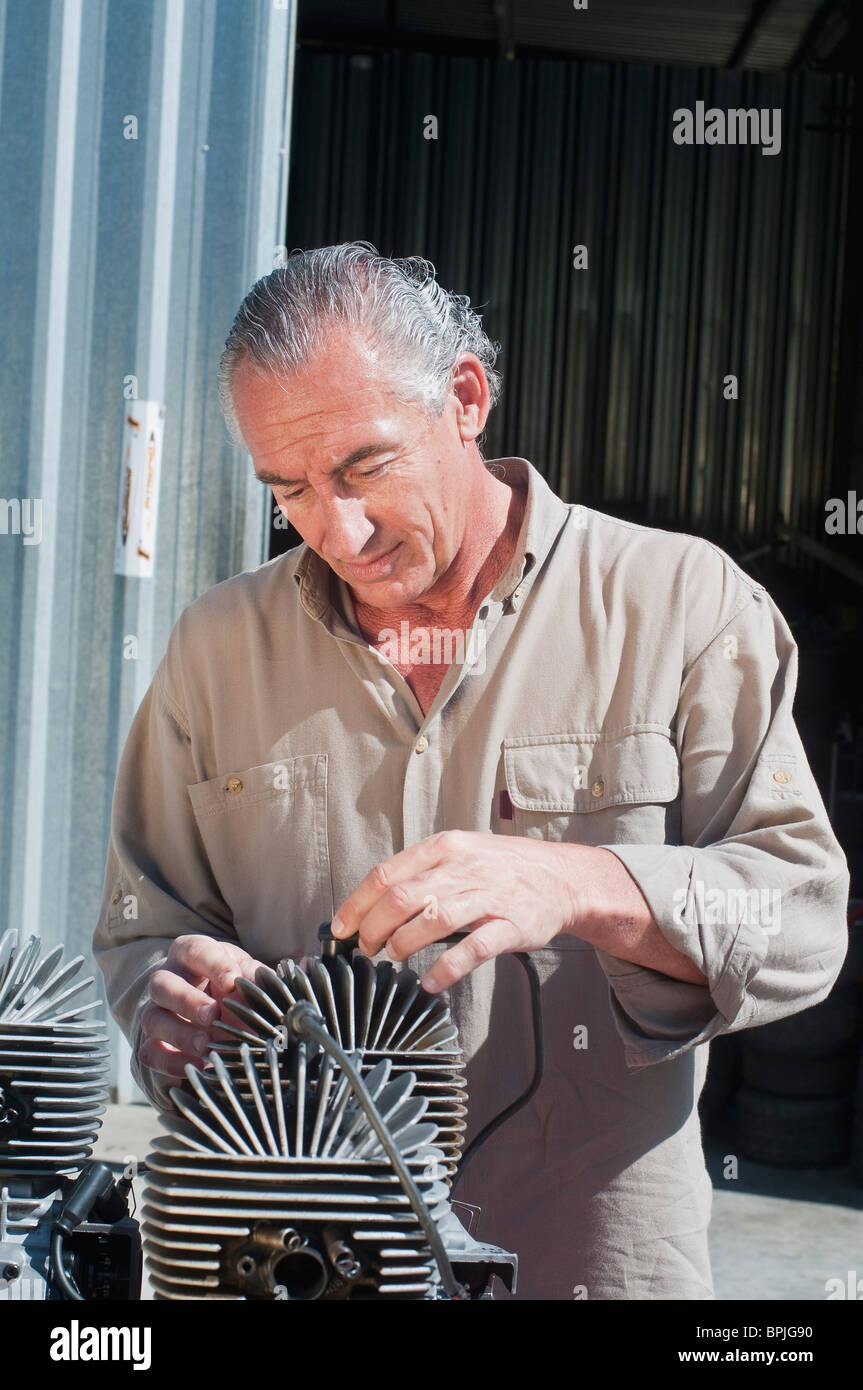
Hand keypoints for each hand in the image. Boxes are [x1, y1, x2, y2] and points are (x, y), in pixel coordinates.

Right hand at [138, 935, 262, 1078]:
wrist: (218, 1009)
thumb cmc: (233, 983)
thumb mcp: (245, 972)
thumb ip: (254, 978)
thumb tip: (262, 987)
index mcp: (191, 954)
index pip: (196, 952)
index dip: (213, 965)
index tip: (232, 982)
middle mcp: (167, 979)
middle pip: (161, 984)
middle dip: (186, 1000)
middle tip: (212, 1015)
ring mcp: (156, 1011)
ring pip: (151, 1019)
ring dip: (178, 1033)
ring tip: (205, 1045)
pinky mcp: (152, 1042)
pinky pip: (150, 1053)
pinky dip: (171, 1062)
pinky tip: (196, 1066)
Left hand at [330, 830, 589, 992]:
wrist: (562, 877)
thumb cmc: (504, 868)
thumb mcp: (461, 852)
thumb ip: (422, 872)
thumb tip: (375, 903)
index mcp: (445, 847)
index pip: (387, 874)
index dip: (357, 904)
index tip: (342, 927)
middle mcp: (464, 868)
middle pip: (403, 898)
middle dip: (374, 928)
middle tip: (366, 947)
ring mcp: (489, 896)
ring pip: (433, 919)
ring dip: (404, 943)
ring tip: (393, 957)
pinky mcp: (510, 926)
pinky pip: (472, 949)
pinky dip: (446, 968)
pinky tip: (431, 981)